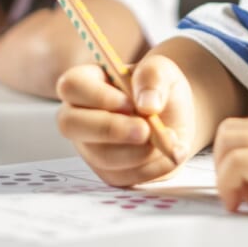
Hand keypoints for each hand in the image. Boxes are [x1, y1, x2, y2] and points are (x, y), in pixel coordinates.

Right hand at [56, 56, 193, 186]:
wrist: (176, 118)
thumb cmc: (160, 89)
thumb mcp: (162, 70)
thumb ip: (153, 77)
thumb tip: (148, 105)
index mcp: (86, 83)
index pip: (72, 86)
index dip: (98, 96)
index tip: (129, 103)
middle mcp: (79, 116)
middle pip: (70, 124)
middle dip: (110, 129)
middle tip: (146, 129)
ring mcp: (90, 147)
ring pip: (101, 156)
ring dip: (139, 151)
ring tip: (168, 137)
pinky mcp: (108, 172)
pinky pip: (123, 176)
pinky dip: (152, 167)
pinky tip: (168, 152)